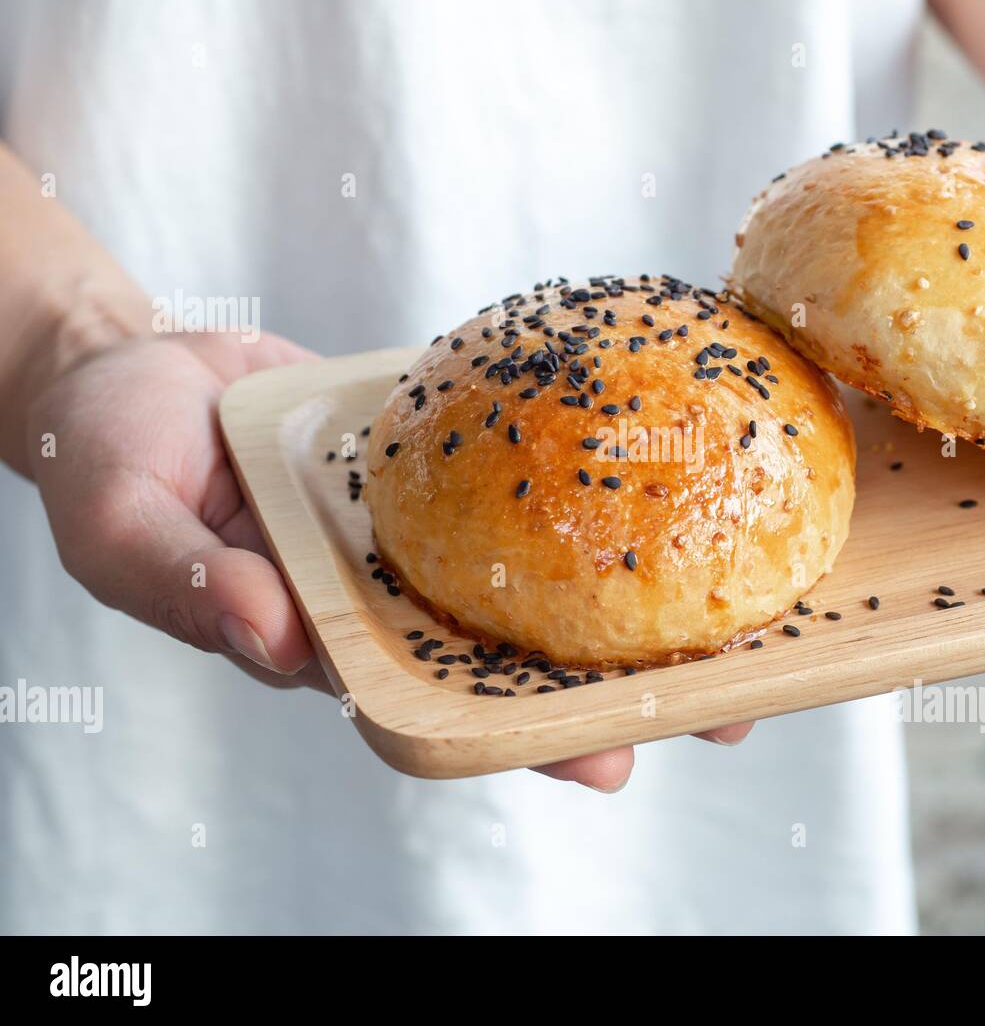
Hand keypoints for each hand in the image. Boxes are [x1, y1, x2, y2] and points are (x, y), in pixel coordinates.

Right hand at [25, 330, 750, 790]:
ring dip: (622, 590)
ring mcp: (421, 528)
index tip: (607, 757)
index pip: (439, 706)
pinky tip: (657, 466)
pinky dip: (579, 476)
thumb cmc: (112, 457)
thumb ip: (188, 585)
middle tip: (718, 705)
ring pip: (531, 569)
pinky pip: (515, 470)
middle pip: (513, 654)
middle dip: (612, 682)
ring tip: (731, 608)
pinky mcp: (438, 458)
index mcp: (327, 642)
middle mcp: (390, 596)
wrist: (137, 369)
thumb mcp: (124, 528)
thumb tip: (271, 634)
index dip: (522, 737)